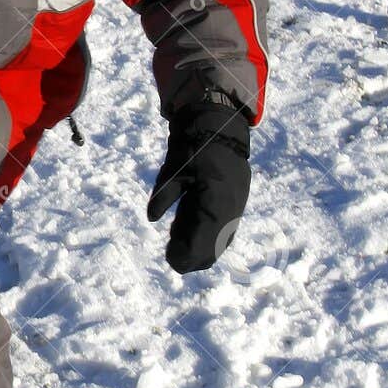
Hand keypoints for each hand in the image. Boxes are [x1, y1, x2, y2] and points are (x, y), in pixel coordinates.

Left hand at [147, 99, 250, 273]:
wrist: (220, 128)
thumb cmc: (194, 147)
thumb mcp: (173, 170)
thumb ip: (164, 195)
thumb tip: (152, 218)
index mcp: (215, 202)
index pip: (202, 241)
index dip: (187, 254)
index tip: (171, 259)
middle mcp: (229, 210)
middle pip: (213, 248)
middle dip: (193, 257)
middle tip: (172, 256)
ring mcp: (235, 209)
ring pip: (219, 242)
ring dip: (199, 248)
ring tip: (177, 244)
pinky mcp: (234, 206)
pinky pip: (223, 231)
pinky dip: (206, 237)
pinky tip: (188, 233)